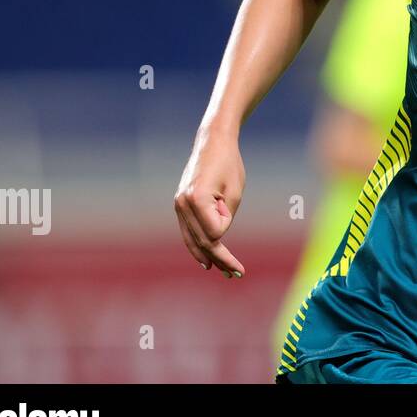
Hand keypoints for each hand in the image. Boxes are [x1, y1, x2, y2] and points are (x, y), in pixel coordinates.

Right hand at [174, 123, 246, 277]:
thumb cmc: (229, 164)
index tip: (236, 232)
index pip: (213, 233)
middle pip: (201, 242)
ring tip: (224, 272)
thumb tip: (216, 237)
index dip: (226, 237)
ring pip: (192, 240)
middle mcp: (183, 204)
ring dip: (207, 257)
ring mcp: (179, 205)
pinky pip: (188, 232)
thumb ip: (225, 217)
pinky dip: (197, 246)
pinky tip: (206, 260)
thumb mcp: (234, 191)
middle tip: (237, 274)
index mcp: (196, 198)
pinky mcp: (181, 205)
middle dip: (219, 260)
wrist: (213, 143)